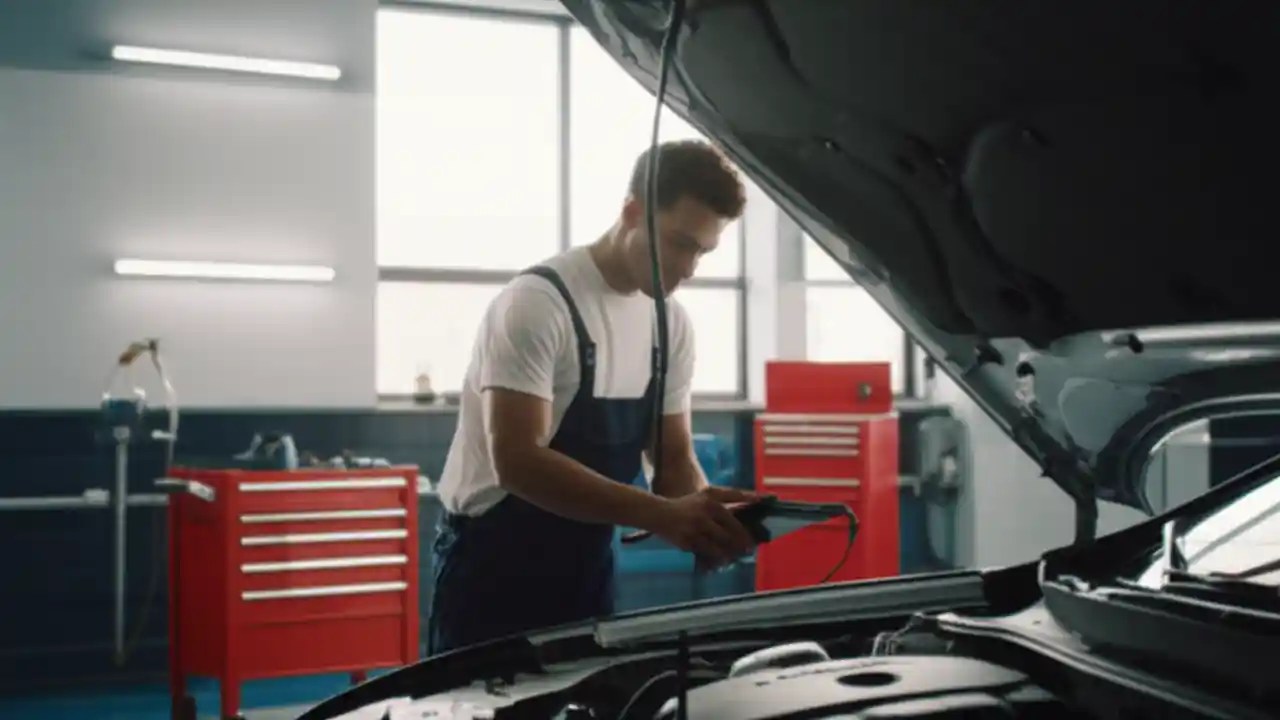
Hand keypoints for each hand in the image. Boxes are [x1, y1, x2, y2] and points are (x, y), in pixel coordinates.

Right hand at [648, 486, 762, 568]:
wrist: (659, 514)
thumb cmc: (688, 505)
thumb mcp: (706, 496)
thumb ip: (729, 500)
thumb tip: (755, 503)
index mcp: (711, 500)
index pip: (735, 509)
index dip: (749, 513)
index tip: (763, 516)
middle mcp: (704, 513)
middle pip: (730, 532)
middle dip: (742, 542)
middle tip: (750, 549)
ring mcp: (696, 528)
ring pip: (720, 545)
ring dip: (731, 552)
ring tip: (738, 556)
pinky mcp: (688, 541)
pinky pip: (707, 552)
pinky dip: (716, 557)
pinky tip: (721, 560)